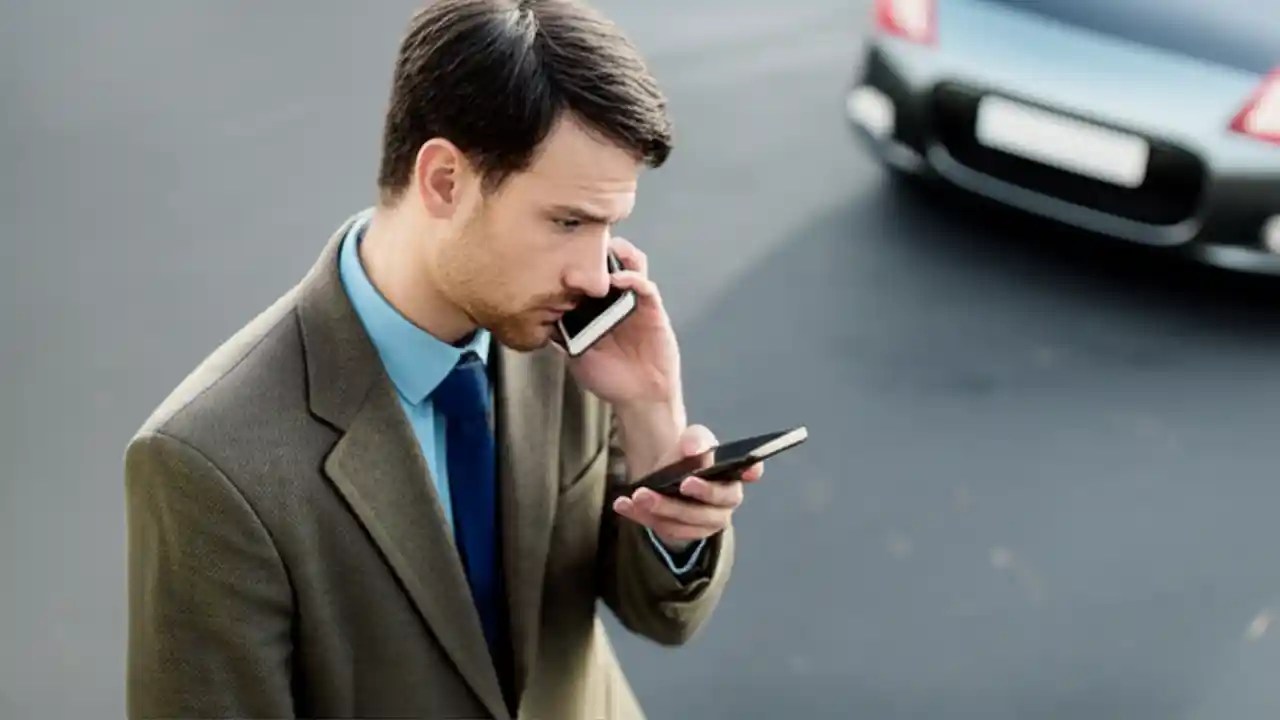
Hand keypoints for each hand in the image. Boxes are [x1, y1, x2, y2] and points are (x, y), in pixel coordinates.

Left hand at [562, 237, 680, 407]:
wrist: (639, 398)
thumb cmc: (609, 378)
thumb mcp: (576, 357)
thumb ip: (562, 337)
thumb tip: (538, 320)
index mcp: (595, 308)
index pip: (587, 275)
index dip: (575, 261)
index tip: (557, 252)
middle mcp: (615, 299)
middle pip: (609, 262)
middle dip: (597, 247)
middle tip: (581, 240)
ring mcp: (635, 302)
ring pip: (631, 264)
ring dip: (620, 253)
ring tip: (605, 247)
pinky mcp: (653, 309)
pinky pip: (645, 286)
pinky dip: (633, 278)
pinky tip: (619, 278)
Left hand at [611, 425, 764, 548]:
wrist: (668, 476)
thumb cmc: (688, 457)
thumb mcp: (691, 440)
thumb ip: (694, 439)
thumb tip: (693, 449)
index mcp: (734, 475)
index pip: (751, 471)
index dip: (751, 471)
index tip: (749, 469)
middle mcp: (725, 503)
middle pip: (709, 509)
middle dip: (682, 502)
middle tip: (664, 489)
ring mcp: (706, 523)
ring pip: (684, 523)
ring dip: (659, 510)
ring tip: (638, 496)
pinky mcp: (683, 533)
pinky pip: (663, 529)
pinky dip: (641, 517)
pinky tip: (624, 504)